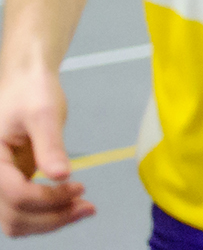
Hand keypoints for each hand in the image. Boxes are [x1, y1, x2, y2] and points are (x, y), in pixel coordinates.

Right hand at [0, 67, 92, 234]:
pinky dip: (45, 215)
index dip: (49, 198)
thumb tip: (61, 175)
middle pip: (13, 217)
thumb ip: (50, 144)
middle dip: (52, 217)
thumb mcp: (43, 112)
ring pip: (16, 222)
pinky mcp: (11, 185)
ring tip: (83, 209)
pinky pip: (23, 212)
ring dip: (49, 222)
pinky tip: (71, 205)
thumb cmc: (31, 92)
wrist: (27, 83)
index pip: (15, 194)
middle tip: (88, 207)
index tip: (80, 187)